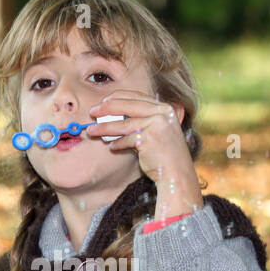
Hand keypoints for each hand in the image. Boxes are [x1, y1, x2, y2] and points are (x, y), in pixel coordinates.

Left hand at [87, 90, 202, 215]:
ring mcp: (157, 125)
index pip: (136, 96)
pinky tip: (112, 147)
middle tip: (92, 112)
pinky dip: (117, 143)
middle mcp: (162, 113)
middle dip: (106, 108)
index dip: (117, 98)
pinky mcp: (150, 140)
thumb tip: (112, 116)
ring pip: (124, 124)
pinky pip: (127, 140)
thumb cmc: (164, 154)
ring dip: (105, 127)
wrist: (177, 174)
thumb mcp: (156, 131)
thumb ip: (140, 121)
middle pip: (128, 105)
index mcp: (164, 108)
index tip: (102, 102)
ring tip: (91, 130)